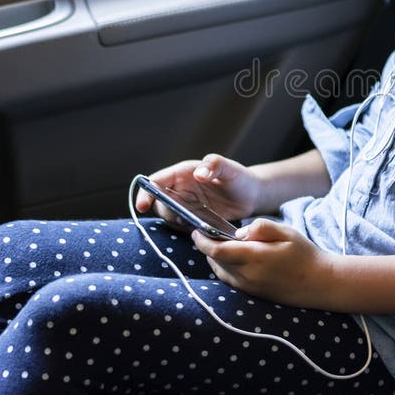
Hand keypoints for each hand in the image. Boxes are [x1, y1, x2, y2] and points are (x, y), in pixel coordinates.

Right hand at [135, 154, 259, 231]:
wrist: (252, 196)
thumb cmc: (240, 177)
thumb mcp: (230, 169)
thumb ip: (215, 165)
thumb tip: (198, 174)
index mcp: (184, 172)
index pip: (156, 181)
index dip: (146, 192)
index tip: (142, 206)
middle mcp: (181, 188)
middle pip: (158, 201)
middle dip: (163, 211)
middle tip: (181, 217)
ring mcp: (186, 204)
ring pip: (168, 215)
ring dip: (175, 221)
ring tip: (194, 221)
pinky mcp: (192, 218)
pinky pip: (181, 225)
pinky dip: (184, 229)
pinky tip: (199, 228)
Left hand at [192, 218, 335, 306]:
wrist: (320, 283)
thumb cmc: (304, 254)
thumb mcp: (287, 232)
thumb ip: (261, 228)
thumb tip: (239, 232)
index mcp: (255, 258)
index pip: (218, 251)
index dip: (203, 241)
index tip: (197, 230)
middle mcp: (248, 276)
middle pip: (215, 262)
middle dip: (207, 248)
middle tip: (206, 233)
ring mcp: (249, 288)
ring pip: (220, 272)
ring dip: (214, 259)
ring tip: (216, 244)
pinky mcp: (252, 294)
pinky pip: (229, 280)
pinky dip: (223, 268)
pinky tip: (230, 259)